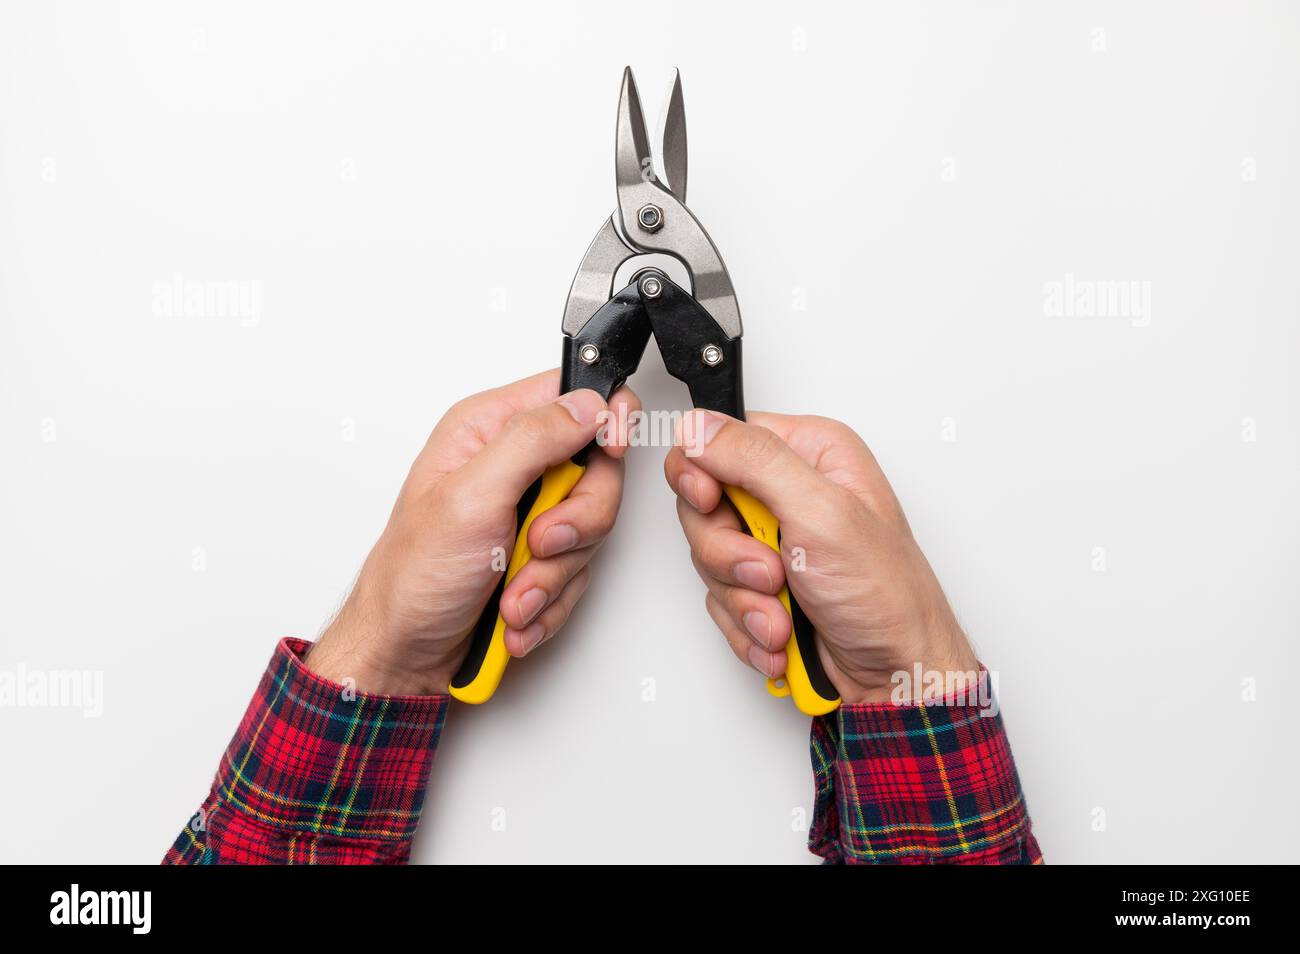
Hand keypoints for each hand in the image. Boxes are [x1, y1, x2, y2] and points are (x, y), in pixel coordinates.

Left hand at [307, 370, 639, 695]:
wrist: (404, 652)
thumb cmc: (413, 576)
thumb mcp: (471, 497)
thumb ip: (532, 441)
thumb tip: (588, 404)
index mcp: (489, 430)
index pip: (574, 396)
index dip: (606, 419)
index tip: (611, 451)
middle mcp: (512, 466)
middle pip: (596, 471)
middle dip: (575, 523)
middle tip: (538, 543)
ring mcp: (529, 513)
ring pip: (591, 529)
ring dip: (553, 574)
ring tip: (513, 593)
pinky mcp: (539, 557)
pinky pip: (579, 573)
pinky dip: (548, 601)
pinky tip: (514, 611)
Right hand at [665, 410, 976, 704]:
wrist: (897, 672)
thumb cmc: (886, 595)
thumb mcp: (821, 513)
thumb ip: (755, 461)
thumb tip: (699, 427)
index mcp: (810, 453)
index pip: (720, 438)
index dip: (701, 471)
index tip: (710, 503)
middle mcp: (791, 490)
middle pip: (705, 504)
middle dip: (729, 554)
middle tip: (770, 573)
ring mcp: (776, 541)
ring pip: (710, 558)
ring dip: (743, 598)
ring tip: (783, 615)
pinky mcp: (764, 585)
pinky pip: (720, 598)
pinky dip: (746, 624)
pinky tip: (781, 634)